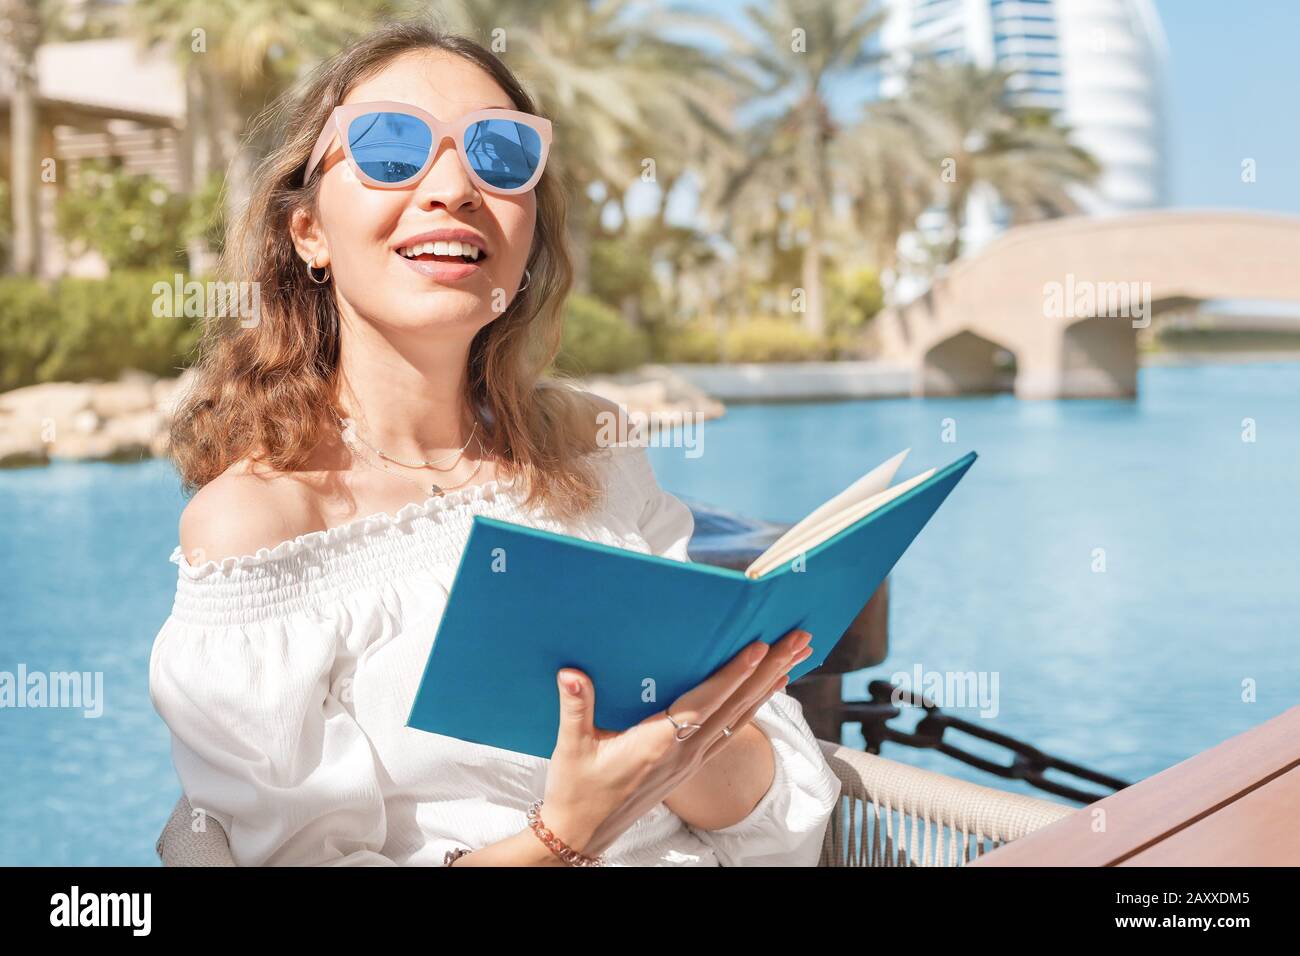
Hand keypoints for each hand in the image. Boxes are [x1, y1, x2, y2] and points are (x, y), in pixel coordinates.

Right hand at [540, 627, 814, 858]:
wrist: (583, 833)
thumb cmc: (576, 790)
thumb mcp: (571, 748)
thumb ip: (575, 707)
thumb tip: (571, 672)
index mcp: (658, 744)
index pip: (706, 702)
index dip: (733, 674)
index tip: (760, 647)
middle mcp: (685, 753)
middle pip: (737, 705)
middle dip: (770, 669)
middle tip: (799, 640)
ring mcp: (692, 761)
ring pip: (741, 716)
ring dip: (769, 684)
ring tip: (795, 656)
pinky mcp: (691, 766)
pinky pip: (732, 730)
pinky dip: (754, 706)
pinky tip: (767, 689)